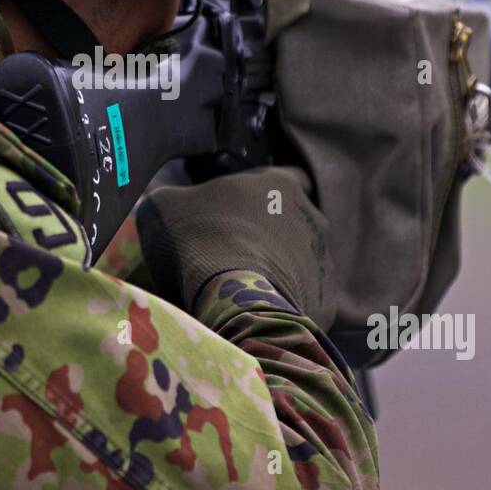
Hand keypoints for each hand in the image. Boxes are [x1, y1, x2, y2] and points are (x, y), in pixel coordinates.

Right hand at [135, 166, 334, 328]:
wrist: (231, 300)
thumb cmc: (198, 240)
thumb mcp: (164, 206)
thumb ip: (174, 198)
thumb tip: (171, 204)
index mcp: (280, 183)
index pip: (283, 178)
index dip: (260, 194)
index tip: (237, 212)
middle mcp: (312, 216)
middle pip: (292, 221)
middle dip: (271, 235)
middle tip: (235, 253)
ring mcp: (323, 259)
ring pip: (301, 260)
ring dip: (280, 268)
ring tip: (244, 287)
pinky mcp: (325, 300)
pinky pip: (303, 298)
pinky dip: (284, 303)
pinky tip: (256, 311)